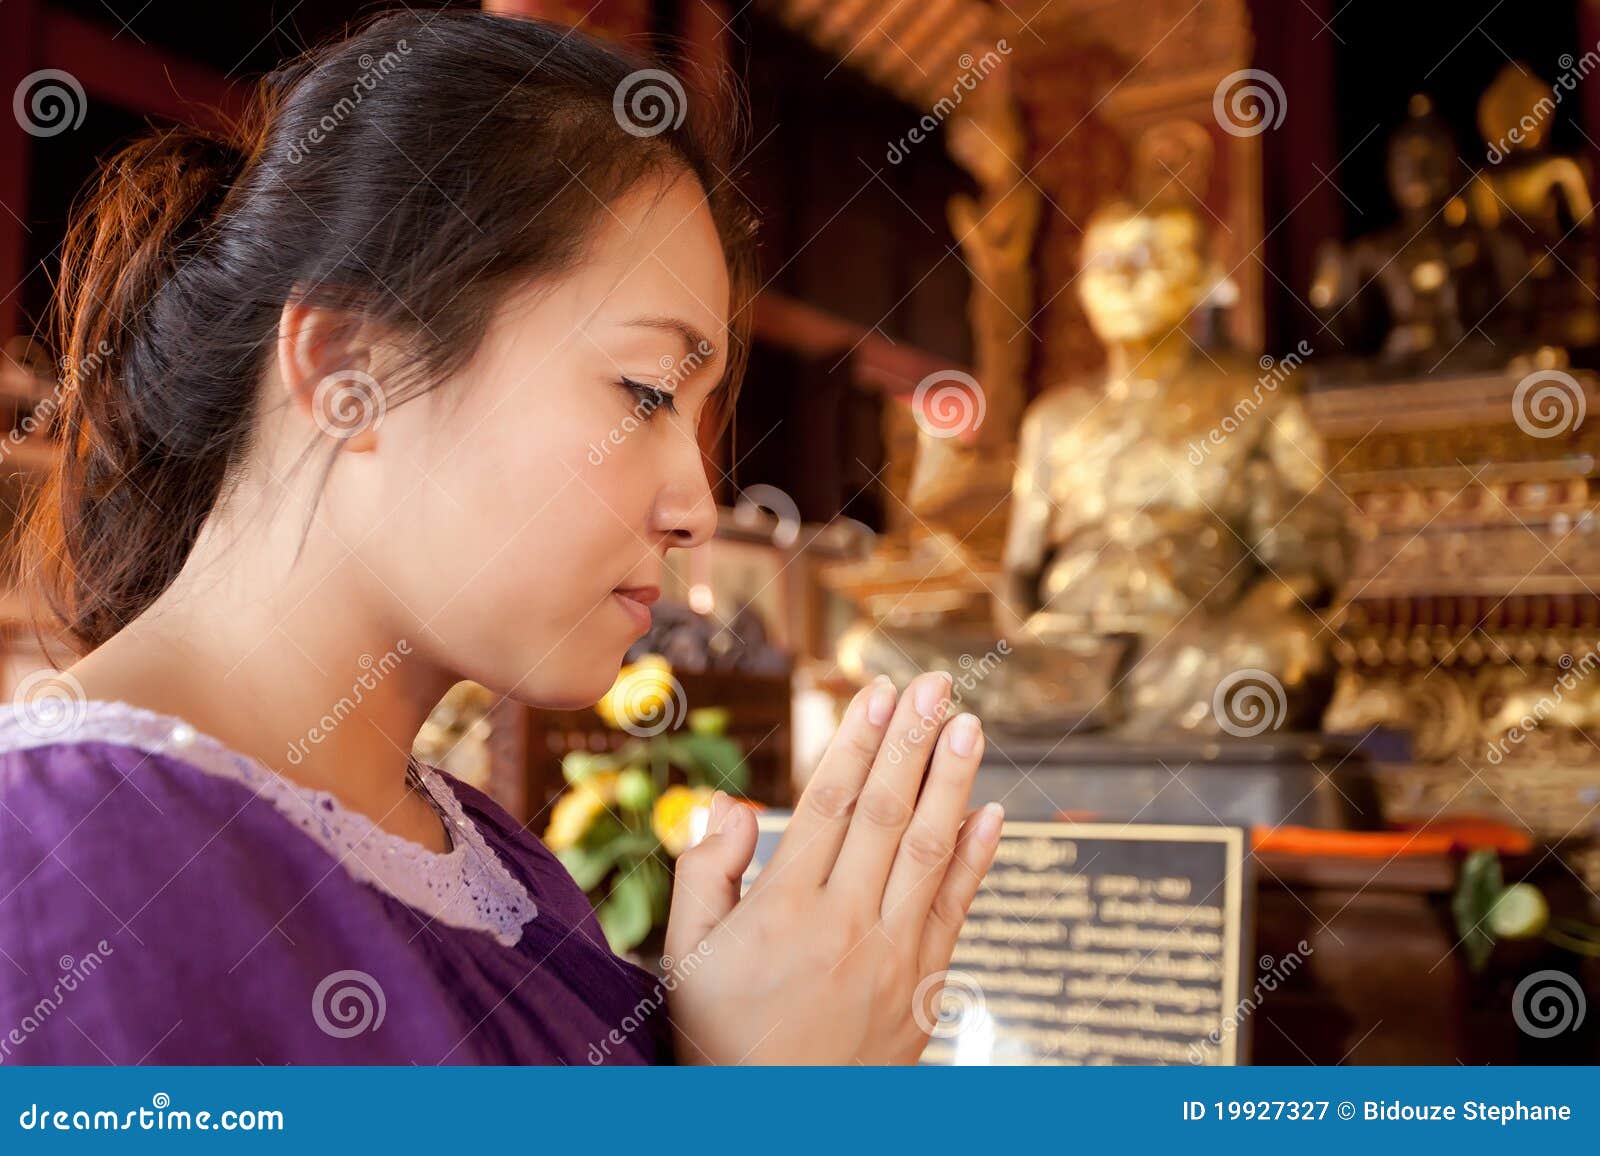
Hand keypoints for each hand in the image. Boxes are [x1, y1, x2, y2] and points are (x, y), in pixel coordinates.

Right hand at [663, 670, 1002, 1063]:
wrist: (775, 1129)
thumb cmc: (719, 1038)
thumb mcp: (685, 959)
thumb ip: (705, 875)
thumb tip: (731, 805)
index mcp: (782, 911)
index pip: (828, 805)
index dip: (856, 743)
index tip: (877, 693)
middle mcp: (844, 926)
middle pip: (884, 814)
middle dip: (912, 743)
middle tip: (936, 685)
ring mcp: (891, 957)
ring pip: (927, 852)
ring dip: (952, 782)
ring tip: (970, 724)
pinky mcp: (922, 986)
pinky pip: (955, 910)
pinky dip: (976, 860)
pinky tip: (993, 813)